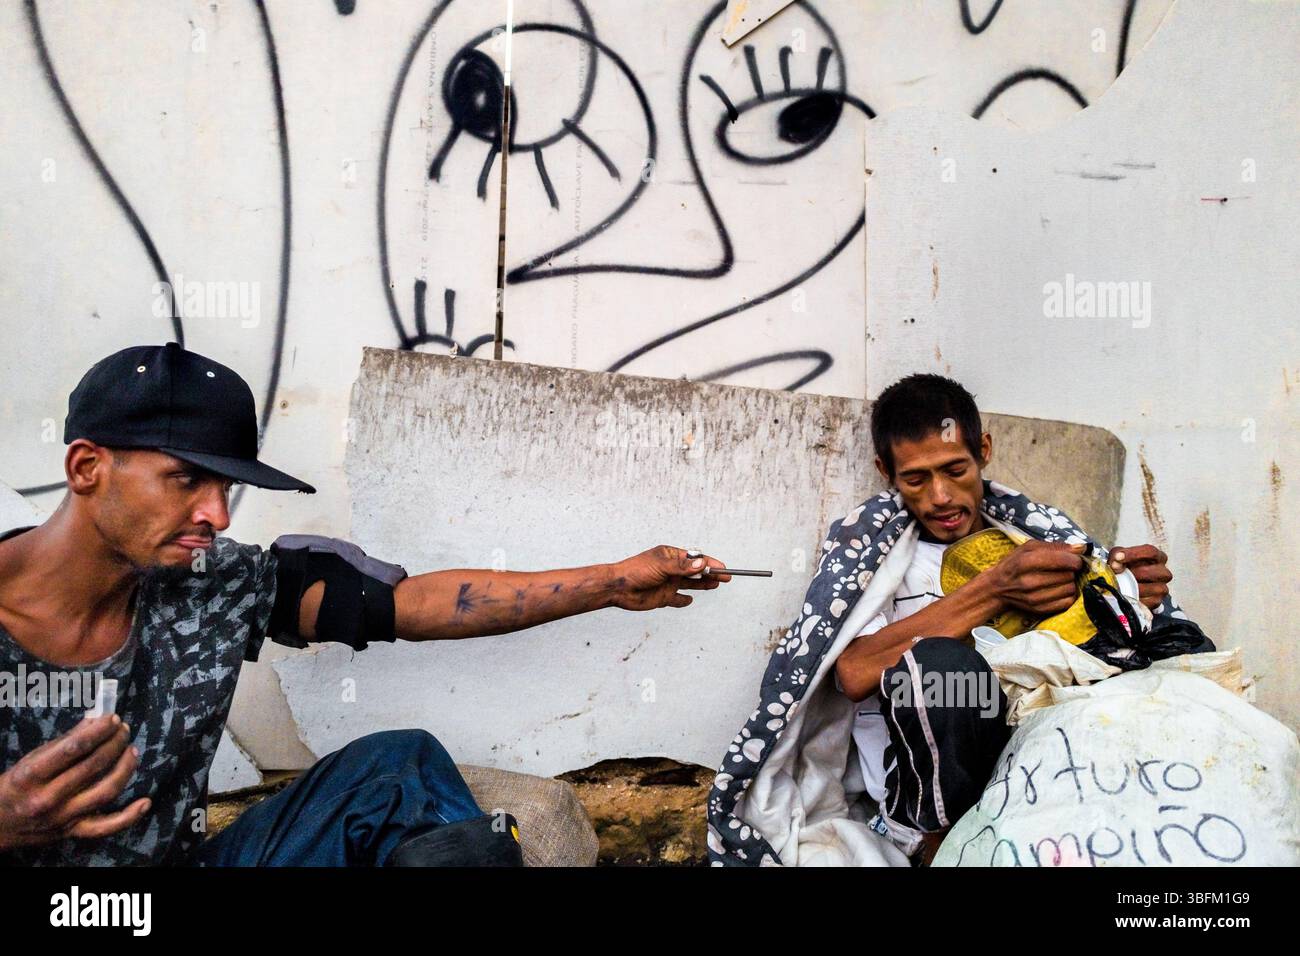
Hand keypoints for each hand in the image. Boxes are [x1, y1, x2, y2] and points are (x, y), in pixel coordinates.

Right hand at [0, 714, 150, 850]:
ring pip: (104, 792)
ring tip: (131, 750)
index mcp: (32, 775)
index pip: (73, 748)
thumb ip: (65, 741)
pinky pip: (105, 827)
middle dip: (114, 744)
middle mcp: (47, 798)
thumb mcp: (32, 760)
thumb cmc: (18, 785)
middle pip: (92, 767)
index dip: (98, 731)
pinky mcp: (72, 832)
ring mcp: (62, 817)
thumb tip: (96, 720)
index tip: (113, 718)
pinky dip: (128, 816)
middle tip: (123, 730)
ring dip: (124, 769)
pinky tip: (145, 802)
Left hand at [607, 546, 731, 610]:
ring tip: (716, 585)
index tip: (722, 568)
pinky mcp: (663, 597)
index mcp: (671, 556)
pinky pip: (677, 599)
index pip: (695, 559)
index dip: (709, 563)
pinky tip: (689, 600)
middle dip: (710, 574)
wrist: (618, 588)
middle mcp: (671, 569)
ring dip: (703, 585)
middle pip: (696, 571)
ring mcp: (668, 583)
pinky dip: (684, 600)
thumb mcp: (661, 566)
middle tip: (726, 577)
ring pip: (690, 584)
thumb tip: (702, 564)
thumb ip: (682, 567)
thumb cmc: (636, 571)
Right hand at [985, 539, 1085, 616]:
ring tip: (1059, 579)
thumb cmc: (1015, 564)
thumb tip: (1081, 548)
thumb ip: (1055, 546)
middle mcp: (1030, 581)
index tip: (1073, 559)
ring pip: (1070, 589)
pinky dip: (1067, 595)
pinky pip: (1067, 602)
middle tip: (1063, 569)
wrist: (997, 587)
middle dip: (1070, 571)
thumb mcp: (1029, 548)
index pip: (1064, 560)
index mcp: (1026, 561)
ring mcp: (1034, 598)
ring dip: (1069, 583)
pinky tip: (1058, 590)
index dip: (1075, 559)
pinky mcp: (1040, 610)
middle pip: (1069, 575)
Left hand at [1109, 544, 1171, 610]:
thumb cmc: (1125, 567)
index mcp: (1157, 557)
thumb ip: (1116, 555)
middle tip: (1118, 574)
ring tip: (1122, 585)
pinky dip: (1136, 598)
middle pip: (1150, 571)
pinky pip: (1149, 602)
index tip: (1118, 557)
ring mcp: (1162, 587)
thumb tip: (1116, 565)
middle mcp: (1163, 572)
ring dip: (1134, 587)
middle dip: (1131, 573)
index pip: (1150, 552)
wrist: (1125, 584)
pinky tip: (1127, 594)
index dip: (1133, 554)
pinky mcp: (1157, 601)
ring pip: (1154, 588)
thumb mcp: (1119, 556)